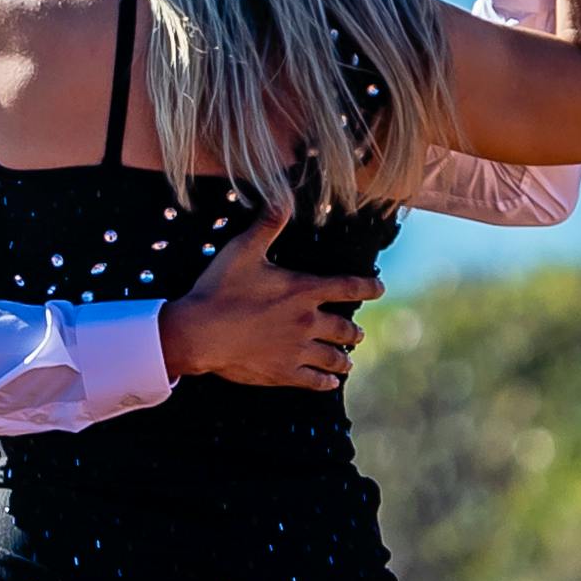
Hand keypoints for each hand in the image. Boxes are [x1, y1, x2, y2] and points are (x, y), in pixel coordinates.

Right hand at [159, 209, 377, 392]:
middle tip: (359, 333)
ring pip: (332, 357)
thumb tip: (282, 197)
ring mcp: (296, 350)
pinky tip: (331, 383)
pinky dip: (325, 381)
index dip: (367, 288)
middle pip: (343, 328)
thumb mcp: (243, 250)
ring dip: (343, 358)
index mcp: (302, 291)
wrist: (199, 333)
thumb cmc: (220, 289)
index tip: (380, 289)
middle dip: (354, 331)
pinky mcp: (282, 373)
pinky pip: (313, 381)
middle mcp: (307, 322)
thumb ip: (267, 225)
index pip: (346, 287)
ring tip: (348, 360)